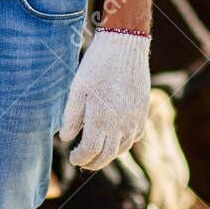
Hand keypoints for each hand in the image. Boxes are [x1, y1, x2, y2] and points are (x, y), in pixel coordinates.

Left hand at [59, 28, 150, 170]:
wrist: (125, 46)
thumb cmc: (97, 65)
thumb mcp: (77, 89)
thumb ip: (71, 117)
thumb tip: (66, 138)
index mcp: (101, 120)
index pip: (90, 152)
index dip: (80, 158)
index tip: (72, 157)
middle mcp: (120, 125)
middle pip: (107, 156)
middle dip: (93, 163)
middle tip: (82, 162)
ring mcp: (135, 119)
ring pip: (123, 148)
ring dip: (109, 155)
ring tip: (97, 152)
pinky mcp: (143, 111)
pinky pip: (135, 136)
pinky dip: (124, 143)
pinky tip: (115, 138)